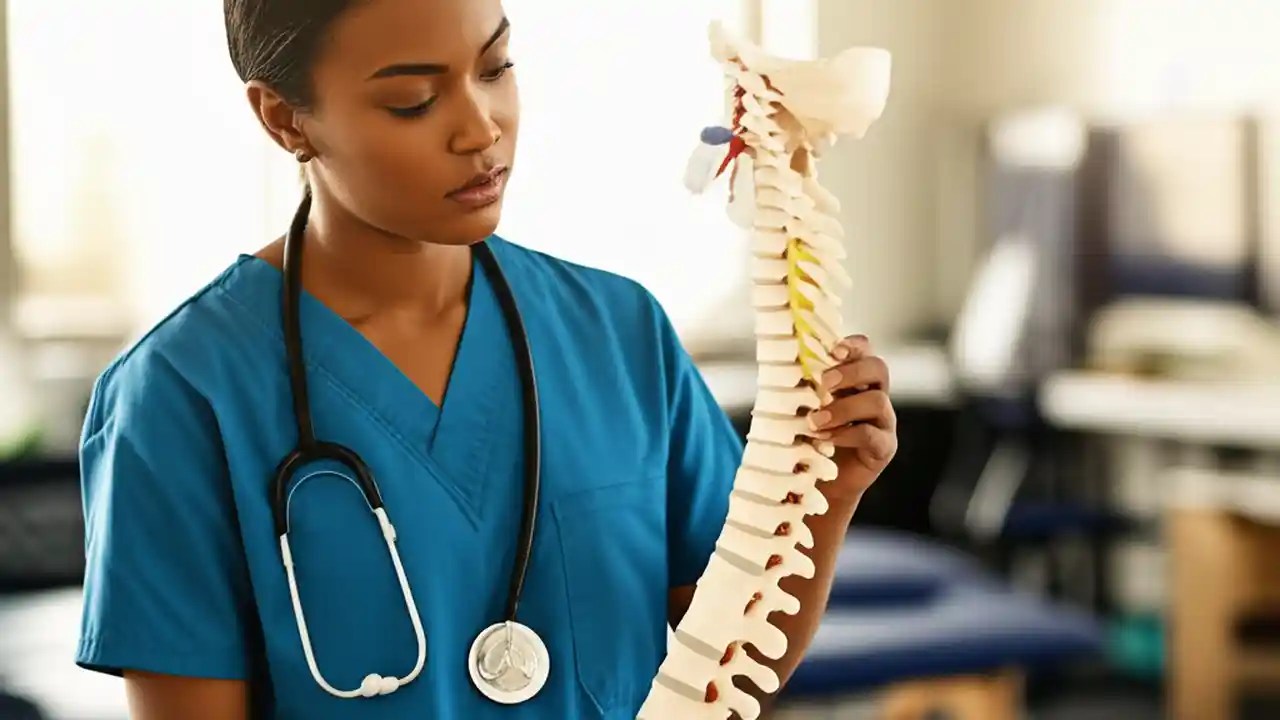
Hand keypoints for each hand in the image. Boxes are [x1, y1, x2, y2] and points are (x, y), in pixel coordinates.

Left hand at [806, 335, 897, 503]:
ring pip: (877, 401)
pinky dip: (845, 434)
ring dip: (843, 408)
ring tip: (815, 421)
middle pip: (878, 368)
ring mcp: (883, 421)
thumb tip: (779, 367)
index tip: (833, 351)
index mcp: (856, 380)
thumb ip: (801, 389)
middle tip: (824, 384)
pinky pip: (872, 435)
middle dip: (851, 372)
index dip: (853, 345)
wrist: (821, 482)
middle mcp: (875, 395)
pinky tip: (825, 439)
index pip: (865, 350)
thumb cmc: (810, 438)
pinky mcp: (884, 448)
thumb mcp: (803, 408)